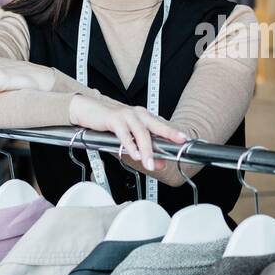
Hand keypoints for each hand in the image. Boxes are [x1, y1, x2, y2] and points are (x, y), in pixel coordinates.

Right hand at [68, 94, 185, 171]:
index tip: (185, 141)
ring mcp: (126, 115)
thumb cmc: (110, 123)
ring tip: (150, 163)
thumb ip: (143, 149)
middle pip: (156, 127)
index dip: (173, 133)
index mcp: (143, 116)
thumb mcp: (129, 137)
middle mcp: (137, 113)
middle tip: (175, 150)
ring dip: (146, 150)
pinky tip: (133, 154)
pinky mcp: (114, 119)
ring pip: (140, 133)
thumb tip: (159, 163)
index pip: (161, 126)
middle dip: (167, 137)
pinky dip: (129, 145)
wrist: (89, 111)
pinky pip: (124, 134)